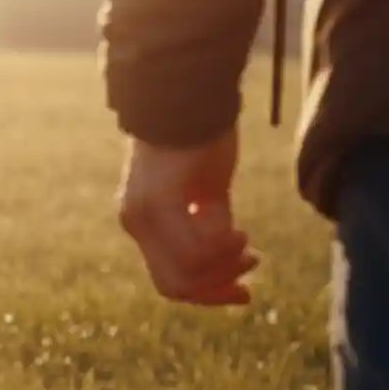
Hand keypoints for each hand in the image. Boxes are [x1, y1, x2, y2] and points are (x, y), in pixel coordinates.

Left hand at [118, 128, 257, 304]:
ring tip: (249, 243)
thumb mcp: (208, 190)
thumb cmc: (202, 135)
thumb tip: (227, 259)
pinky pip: (192, 251)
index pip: (169, 281)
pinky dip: (221, 251)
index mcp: (143, 221)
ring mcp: (143, 214)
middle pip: (175, 286)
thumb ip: (210, 224)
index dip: (208, 295)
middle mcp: (135, 222)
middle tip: (253, 262)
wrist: (190, 94)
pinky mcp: (159, 202)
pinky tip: (241, 232)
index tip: (246, 291)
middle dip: (218, 287)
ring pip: (185, 274)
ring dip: (225, 267)